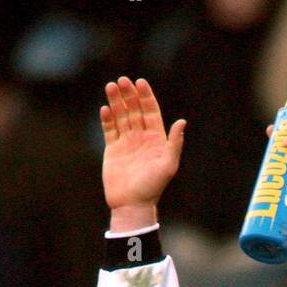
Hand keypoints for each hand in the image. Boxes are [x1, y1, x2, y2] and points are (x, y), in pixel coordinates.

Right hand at [100, 77, 185, 228]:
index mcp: (156, 139)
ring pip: (121, 116)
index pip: (151, 112)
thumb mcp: (168, 165)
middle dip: (129, 95)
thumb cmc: (152, 187)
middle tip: (122, 81)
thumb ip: (174, 143)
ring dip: (116, 101)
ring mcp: (126, 143)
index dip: (146, 97)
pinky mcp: (113, 150)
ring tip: (111, 86)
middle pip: (135, 110)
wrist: (132, 205)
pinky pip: (109, 130)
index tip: (140, 82)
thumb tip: (182, 121)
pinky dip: (107, 119)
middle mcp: (141, 138)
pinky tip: (105, 108)